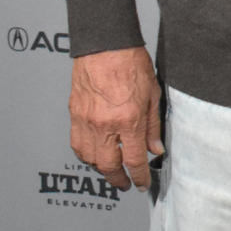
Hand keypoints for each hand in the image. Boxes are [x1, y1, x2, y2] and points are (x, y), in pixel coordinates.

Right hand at [69, 46, 162, 190]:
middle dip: (118, 179)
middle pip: (108, 166)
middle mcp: (105, 124)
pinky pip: (77, 144)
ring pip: (89, 158)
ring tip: (112, 169)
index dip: (139, 177)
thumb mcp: (153, 95)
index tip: (142, 183)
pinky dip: (86, 154)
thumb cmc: (131, 64)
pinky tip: (95, 153)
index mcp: (128, 120)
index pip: (134, 160)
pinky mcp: (75, 115)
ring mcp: (86, 121)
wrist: (106, 46)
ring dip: (101, 168)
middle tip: (125, 183)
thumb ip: (153, 126)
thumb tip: (156, 148)